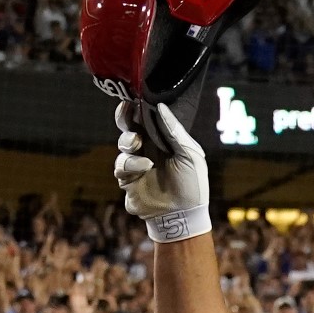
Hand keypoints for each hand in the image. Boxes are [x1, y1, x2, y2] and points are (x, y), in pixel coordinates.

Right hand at [113, 102, 209, 240]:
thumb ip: (174, 131)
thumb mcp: (190, 154)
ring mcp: (136, 164)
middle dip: (124, 116)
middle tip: (127, 111)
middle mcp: (148, 149)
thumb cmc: (192, 184)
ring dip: (128, 141)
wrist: (183, 216)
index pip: (147, 118)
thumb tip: (160, 107)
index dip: (139, 107)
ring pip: (123, 144)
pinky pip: (121, 166)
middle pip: (128, 126)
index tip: (135, 97)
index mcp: (163, 140)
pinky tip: (145, 167)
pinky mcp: (128, 181)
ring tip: (137, 144)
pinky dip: (131, 164)